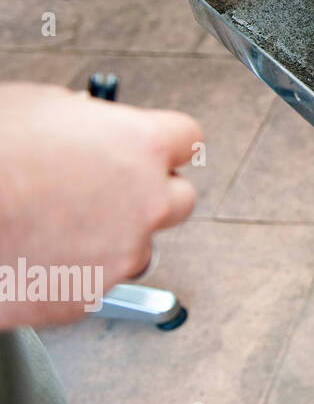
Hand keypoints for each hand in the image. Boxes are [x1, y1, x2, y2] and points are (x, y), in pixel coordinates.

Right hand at [0, 83, 202, 327]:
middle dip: (149, 194)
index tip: (152, 150)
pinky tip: (35, 254)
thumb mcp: (35, 106)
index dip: (164, 144)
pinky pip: (94, 282)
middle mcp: (144, 202)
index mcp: (140, 146)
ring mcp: (120, 254)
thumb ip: (81, 118)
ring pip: (136, 246)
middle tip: (106, 190)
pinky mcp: (88, 297)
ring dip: (109, 237)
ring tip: (52, 225)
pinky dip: (72, 272)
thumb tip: (86, 121)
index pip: (188, 140)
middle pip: (178, 199)